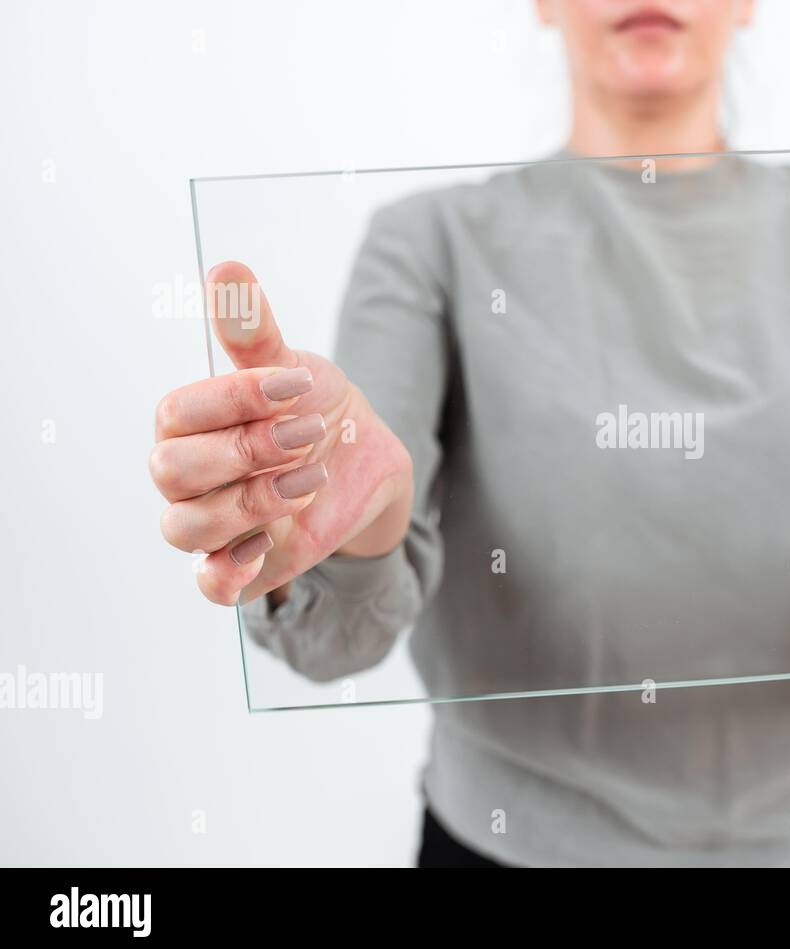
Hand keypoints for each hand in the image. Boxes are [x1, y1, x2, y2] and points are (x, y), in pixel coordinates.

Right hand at [149, 261, 412, 605]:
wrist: (365, 461)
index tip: (296, 384)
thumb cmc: (315, 408)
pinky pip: (209, 585)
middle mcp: (188, 473)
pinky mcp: (243, 565)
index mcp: (190, 422)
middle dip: (245, 451)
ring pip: (184, 527)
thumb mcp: (296, 368)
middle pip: (171, 471)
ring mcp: (212, 522)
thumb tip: (229, 269)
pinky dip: (228, 571)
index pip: (176, 412)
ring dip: (251, 501)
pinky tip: (269, 543)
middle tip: (307, 434)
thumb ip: (257, 331)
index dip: (234, 399)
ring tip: (311, 476)